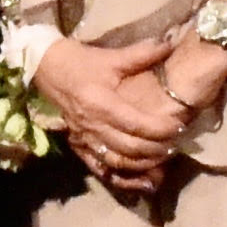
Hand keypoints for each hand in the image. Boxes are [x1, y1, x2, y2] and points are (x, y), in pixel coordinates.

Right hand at [31, 36, 192, 199]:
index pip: (136, 124)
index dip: (160, 129)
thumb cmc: (81, 63)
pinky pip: (101, 168)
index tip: (180, 126)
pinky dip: (122, 178)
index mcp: (102, 104)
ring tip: (164, 159)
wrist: (47, 70)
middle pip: (130, 148)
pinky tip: (141, 181)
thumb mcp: (111, 58)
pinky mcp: (80, 146)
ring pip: (118, 161)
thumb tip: (169, 44)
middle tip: (177, 143)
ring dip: (143, 164)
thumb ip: (141, 54)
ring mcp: (85, 139)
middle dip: (157, 149)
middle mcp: (93, 126)